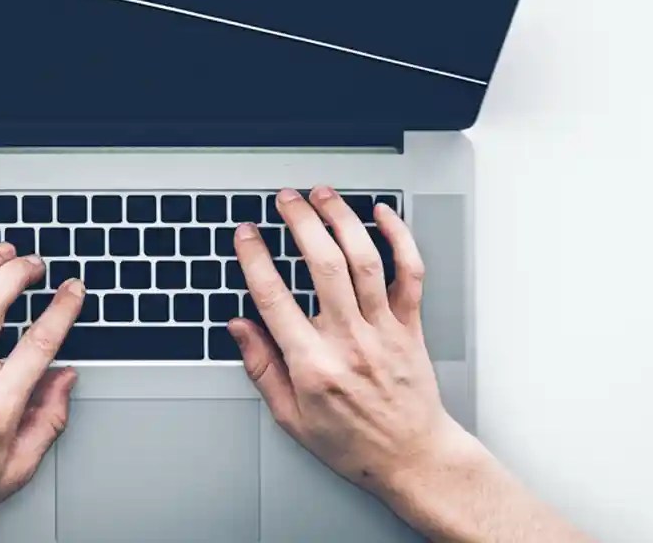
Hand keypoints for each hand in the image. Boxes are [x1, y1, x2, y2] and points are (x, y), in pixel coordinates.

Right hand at [229, 187, 478, 497]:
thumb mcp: (291, 416)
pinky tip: (383, 215)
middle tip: (285, 199)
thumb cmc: (353, 442)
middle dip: (301, 222)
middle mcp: (349, 341)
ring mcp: (383, 330)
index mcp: (313, 364)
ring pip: (364, 261)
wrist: (412, 458)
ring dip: (342, 220)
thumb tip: (239, 327)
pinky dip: (399, 238)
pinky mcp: (410, 326)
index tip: (245, 235)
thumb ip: (262, 367)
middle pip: (324, 266)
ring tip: (323, 195)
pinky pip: (409, 273)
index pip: (274, 298)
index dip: (255, 259)